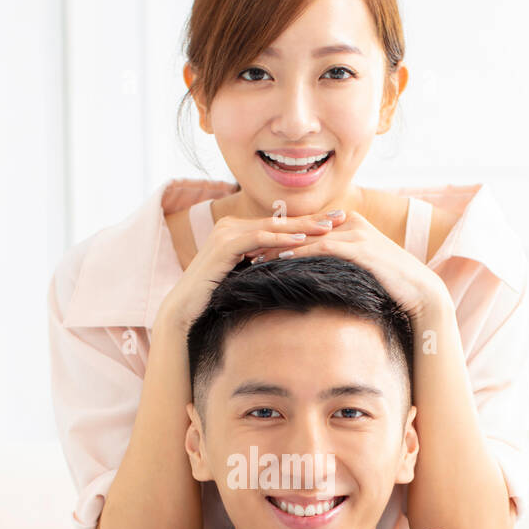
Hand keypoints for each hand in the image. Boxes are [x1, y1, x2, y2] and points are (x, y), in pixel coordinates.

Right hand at [158, 209, 345, 334]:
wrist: (186, 311)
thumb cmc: (216, 301)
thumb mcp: (246, 280)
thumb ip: (264, 269)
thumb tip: (292, 274)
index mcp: (238, 232)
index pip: (279, 225)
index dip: (308, 224)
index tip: (336, 224)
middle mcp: (231, 227)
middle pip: (280, 221)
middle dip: (312, 219)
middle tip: (342, 216)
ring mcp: (226, 233)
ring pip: (272, 226)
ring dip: (302, 227)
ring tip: (329, 227)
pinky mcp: (224, 244)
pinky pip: (258, 238)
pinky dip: (280, 239)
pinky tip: (302, 241)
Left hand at [247, 209, 449, 321]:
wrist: (421, 292)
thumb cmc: (391, 287)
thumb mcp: (360, 272)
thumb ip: (339, 267)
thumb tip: (317, 278)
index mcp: (351, 225)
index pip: (307, 229)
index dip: (280, 238)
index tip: (255, 248)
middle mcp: (352, 224)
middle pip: (303, 229)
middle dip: (273, 238)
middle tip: (245, 248)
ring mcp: (356, 234)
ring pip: (308, 236)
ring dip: (280, 245)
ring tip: (254, 256)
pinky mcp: (360, 248)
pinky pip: (322, 247)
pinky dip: (299, 253)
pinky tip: (280, 260)